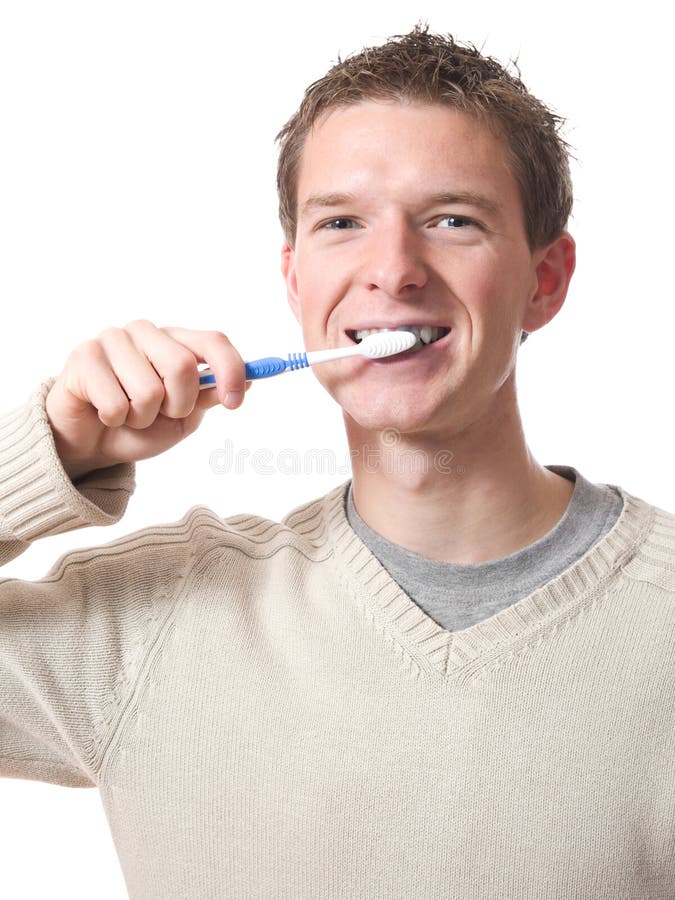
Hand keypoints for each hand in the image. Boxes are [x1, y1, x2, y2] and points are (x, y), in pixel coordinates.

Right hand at [45, 320, 251, 480]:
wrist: (92, 441)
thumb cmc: (140, 424)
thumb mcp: (183, 417)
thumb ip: (209, 396)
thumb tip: (251, 379)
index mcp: (175, 341)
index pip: (213, 341)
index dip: (231, 370)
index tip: (235, 403)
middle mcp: (146, 332)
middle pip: (183, 367)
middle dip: (177, 405)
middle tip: (161, 414)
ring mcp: (113, 339)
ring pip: (148, 391)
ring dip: (142, 418)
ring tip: (128, 414)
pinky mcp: (84, 356)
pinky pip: (115, 403)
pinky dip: (115, 420)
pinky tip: (104, 413)